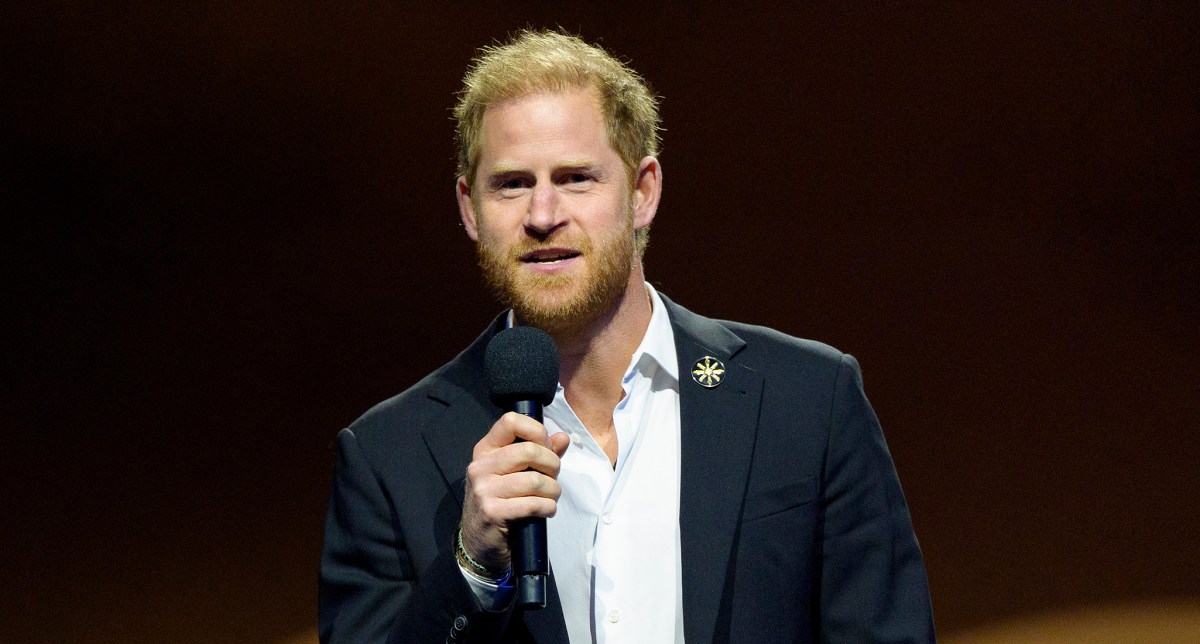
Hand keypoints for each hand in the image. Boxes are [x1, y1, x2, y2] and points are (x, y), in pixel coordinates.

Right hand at [460, 412, 571, 572]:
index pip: (510, 421)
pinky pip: (532, 504)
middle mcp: (481, 466)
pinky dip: (547, 507)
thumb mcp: (516, 474)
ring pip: (535, 480)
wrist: (479, 542)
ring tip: (551, 497)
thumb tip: (563, 438)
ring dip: (553, 491)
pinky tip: (546, 510)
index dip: (536, 430)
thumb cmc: (501, 502)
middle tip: (553, 478)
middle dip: (552, 465)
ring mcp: (484, 490)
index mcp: (485, 450)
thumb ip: (540, 454)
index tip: (545, 446)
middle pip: (529, 451)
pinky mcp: (492, 512)